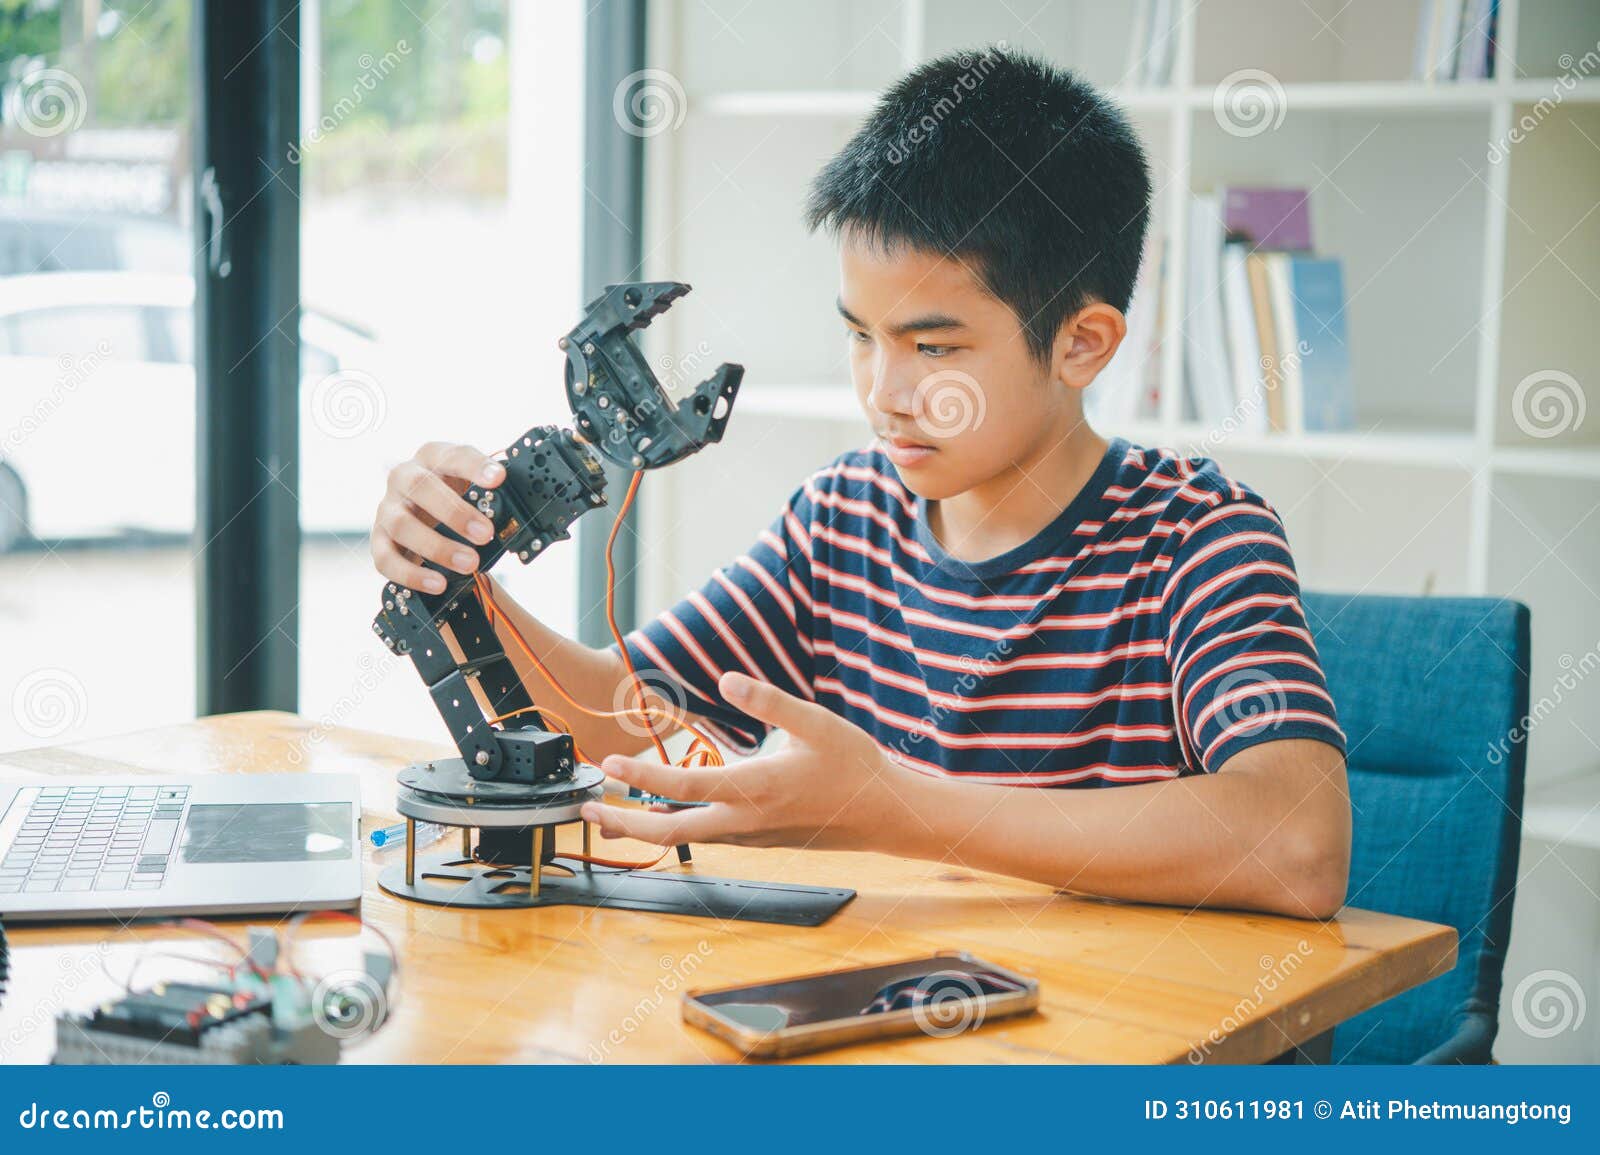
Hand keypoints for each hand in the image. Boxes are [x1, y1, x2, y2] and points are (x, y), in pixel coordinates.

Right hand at [371, 442, 504, 593]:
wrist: (425, 517)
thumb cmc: (454, 498)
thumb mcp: (471, 487)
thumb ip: (489, 493)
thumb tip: (518, 508)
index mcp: (431, 458)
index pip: (451, 455)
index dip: (474, 466)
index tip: (498, 478)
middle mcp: (403, 479)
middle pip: (420, 487)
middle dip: (455, 512)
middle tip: (486, 533)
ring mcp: (387, 509)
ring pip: (402, 525)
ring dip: (437, 547)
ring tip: (469, 563)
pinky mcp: (378, 540)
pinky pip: (386, 559)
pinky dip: (412, 574)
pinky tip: (438, 583)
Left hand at [579, 671, 926, 851]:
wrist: (886, 815)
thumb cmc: (854, 766)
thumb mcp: (815, 722)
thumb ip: (767, 701)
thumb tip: (726, 679)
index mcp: (754, 789)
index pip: (682, 787)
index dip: (639, 778)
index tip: (607, 767)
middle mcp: (745, 821)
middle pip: (669, 832)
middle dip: (622, 825)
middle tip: (586, 812)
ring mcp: (750, 836)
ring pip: (685, 839)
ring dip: (644, 829)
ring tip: (611, 817)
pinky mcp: (758, 840)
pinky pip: (706, 838)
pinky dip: (675, 828)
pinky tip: (667, 814)